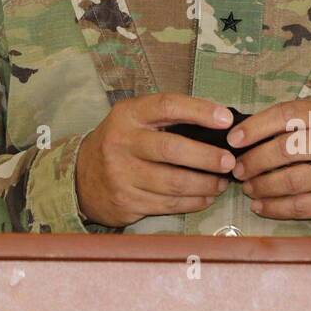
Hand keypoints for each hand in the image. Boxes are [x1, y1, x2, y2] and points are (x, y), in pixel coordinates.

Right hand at [76, 93, 237, 227]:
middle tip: (229, 161)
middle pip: (172, 149)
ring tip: (221, 182)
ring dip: (205, 184)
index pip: (167, 106)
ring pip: (174, 183)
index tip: (225, 120)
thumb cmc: (120, 143)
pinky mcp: (127, 201)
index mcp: (128, 115)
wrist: (81, 178)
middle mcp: (122, 142)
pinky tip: (205, 197)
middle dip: (207, 157)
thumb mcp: (133, 120)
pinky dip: (193, 202)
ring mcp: (122, 174)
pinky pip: (168, 204)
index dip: (199, 111)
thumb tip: (217, 123)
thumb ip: (167, 118)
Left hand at [229, 99, 310, 225]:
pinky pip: (299, 206)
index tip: (233, 140)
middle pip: (286, 149)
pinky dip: (274, 207)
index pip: (286, 114)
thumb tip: (239, 136)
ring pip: (291, 180)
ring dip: (262, 186)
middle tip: (238, 170)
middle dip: (255, 161)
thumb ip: (285, 126)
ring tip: (248, 188)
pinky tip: (259, 206)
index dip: (255, 127)